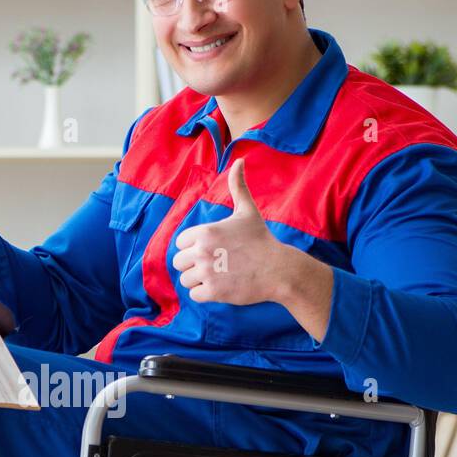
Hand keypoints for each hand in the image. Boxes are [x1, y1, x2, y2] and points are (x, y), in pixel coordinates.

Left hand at [171, 159, 333, 340]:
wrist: (278, 269)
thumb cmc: (261, 239)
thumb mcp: (247, 211)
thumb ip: (238, 186)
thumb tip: (239, 161)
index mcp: (204, 231)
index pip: (180, 243)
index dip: (194, 247)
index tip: (212, 250)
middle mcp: (202, 251)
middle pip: (179, 262)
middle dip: (193, 265)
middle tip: (214, 265)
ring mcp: (207, 273)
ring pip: (185, 280)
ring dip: (198, 281)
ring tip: (218, 276)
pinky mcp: (213, 292)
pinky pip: (194, 295)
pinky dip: (204, 294)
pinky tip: (220, 287)